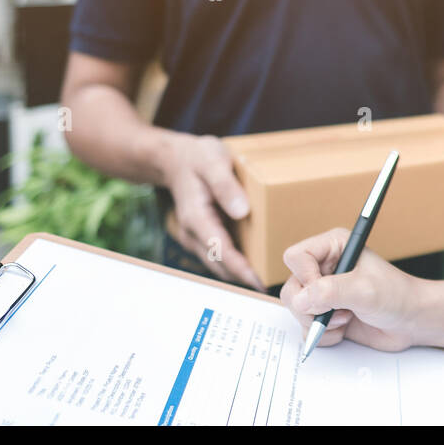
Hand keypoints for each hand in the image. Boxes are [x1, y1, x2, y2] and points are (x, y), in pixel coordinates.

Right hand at [161, 133, 264, 290]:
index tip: (257, 282)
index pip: (220, 250)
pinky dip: (233, 261)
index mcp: (196, 217)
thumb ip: (226, 186)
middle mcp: (192, 233)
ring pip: (217, 262)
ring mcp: (194, 236)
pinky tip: (253, 261)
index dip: (239, 268)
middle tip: (271, 286)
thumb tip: (242, 211)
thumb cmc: (196, 158)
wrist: (173, 159)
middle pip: (219, 263)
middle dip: (242, 277)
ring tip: (266, 279)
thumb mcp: (212, 161)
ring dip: (238, 272)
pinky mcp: (200, 235)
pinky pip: (217, 254)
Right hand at [280, 228, 421, 351]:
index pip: (296, 256)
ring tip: (346, 318)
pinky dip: (323, 335)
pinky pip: (306, 328)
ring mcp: (323, 292)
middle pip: (291, 288)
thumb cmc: (396, 296)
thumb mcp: (364, 290)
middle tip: (340, 310)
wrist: (411, 322)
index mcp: (334, 246)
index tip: (325, 292)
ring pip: (296, 310)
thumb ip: (331, 292)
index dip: (305, 277)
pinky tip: (344, 329)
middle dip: (312, 307)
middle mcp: (324, 267)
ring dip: (319, 322)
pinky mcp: (325, 314)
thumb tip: (300, 300)